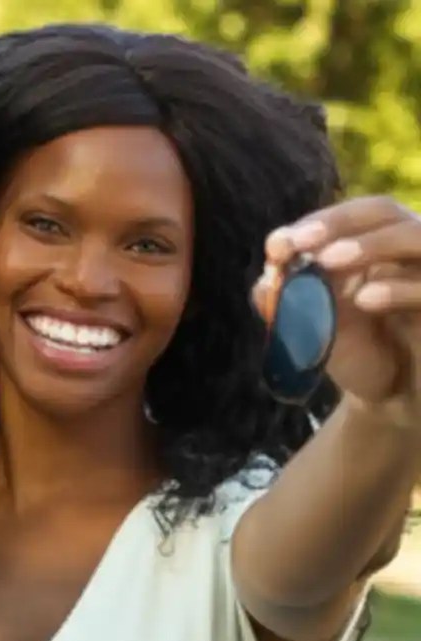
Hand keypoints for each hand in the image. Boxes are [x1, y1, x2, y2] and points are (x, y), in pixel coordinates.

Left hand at [257, 196, 420, 420]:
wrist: (395, 399)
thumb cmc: (358, 352)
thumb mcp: (314, 327)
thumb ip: (287, 302)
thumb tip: (265, 282)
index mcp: (379, 245)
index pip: (355, 214)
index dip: (319, 222)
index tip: (277, 246)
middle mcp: (411, 254)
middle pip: (386, 212)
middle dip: (338, 223)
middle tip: (298, 243)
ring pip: (418, 238)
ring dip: (370, 245)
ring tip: (327, 261)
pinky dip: (399, 288)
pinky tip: (364, 300)